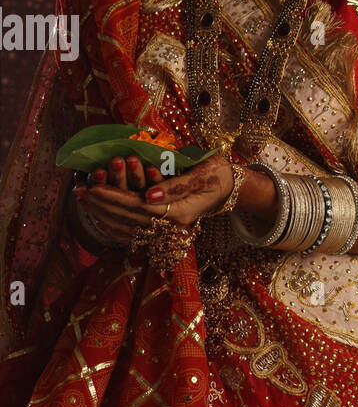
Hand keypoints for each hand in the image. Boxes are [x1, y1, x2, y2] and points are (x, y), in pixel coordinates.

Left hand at [74, 152, 234, 243]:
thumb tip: (149, 194)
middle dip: (103, 205)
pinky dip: (114, 225)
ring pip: (129, 228)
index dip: (114, 197)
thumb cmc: (217, 174)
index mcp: (182, 213)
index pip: (140, 207)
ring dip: (104, 215)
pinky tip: (99, 215)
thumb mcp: (203, 173)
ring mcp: (169, 232)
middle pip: (130, 219)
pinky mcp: (164, 231)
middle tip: (79, 192)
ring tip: (83, 202)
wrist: (228, 189)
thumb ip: (176, 185)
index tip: (93, 186)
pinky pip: (134, 233)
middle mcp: (173, 227)